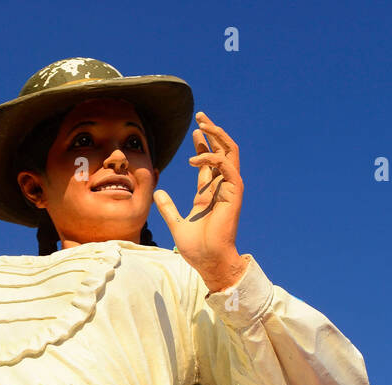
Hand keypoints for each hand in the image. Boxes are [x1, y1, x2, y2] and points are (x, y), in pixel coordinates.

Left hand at [153, 111, 247, 291]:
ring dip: (217, 136)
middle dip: (212, 132)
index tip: (195, 130)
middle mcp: (222, 187)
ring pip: (229, 152)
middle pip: (222, 151)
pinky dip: (211, 158)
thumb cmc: (196, 247)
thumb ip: (167, 208)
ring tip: (201, 125)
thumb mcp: (176, 223)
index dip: (203, 143)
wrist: (209, 260)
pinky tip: (193, 159)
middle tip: (200, 116)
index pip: (209, 161)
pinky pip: (226, 167)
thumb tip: (157, 193)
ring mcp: (230, 189)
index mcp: (210, 192)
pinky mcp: (234, 193)